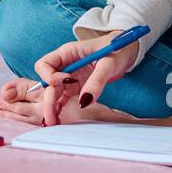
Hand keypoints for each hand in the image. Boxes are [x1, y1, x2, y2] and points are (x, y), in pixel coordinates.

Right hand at [2, 31, 139, 126]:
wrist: (126, 50)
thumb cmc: (117, 49)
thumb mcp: (108, 64)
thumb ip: (96, 81)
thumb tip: (84, 101)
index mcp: (67, 52)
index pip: (44, 64)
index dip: (50, 76)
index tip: (67, 81)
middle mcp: (64, 65)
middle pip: (46, 83)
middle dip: (48, 100)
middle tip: (52, 118)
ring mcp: (68, 76)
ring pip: (52, 93)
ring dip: (51, 107)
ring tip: (53, 123)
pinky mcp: (75, 86)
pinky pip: (62, 98)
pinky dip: (59, 109)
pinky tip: (59, 120)